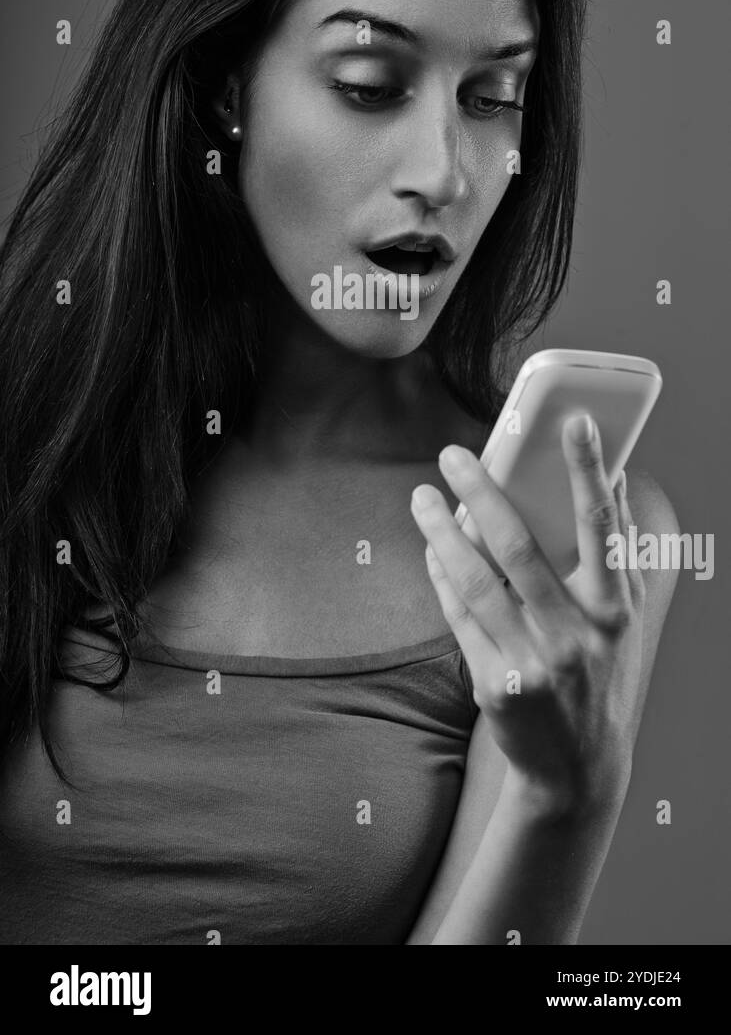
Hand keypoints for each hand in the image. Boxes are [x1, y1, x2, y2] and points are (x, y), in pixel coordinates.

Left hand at [410, 414, 643, 815]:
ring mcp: (533, 661)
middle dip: (483, 490)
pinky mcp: (495, 683)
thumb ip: (613, 555)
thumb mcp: (622, 620)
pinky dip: (441, 575)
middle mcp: (576, 633)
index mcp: (614, 607)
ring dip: (441, 530)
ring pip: (474, 579)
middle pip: (519, 546)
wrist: (578, 768)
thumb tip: (606, 481)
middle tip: (453, 454)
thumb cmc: (600, 674)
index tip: (575, 420)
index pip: (602, 525)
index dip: (590, 469)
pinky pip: (457, 615)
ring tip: (422, 496)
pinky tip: (431, 548)